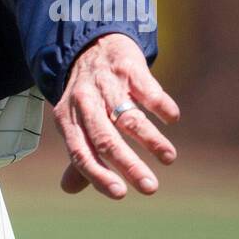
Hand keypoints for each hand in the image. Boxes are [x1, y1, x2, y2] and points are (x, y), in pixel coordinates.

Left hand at [53, 33, 179, 198]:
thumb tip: (69, 190)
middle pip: (105, 139)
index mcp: (67, 120)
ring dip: (151, 140)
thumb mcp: (74, 121)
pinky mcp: (128, 68)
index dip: (97, 175)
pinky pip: (147, 89)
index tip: (119, 193)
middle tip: (150, 188)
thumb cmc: (87, 96)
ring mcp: (106, 85)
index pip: (80, 153)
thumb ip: (78, 156)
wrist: (91, 45)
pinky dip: (160, 105)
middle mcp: (84, 103)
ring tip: (169, 158)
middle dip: (128, 166)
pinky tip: (171, 119)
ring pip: (128, 117)